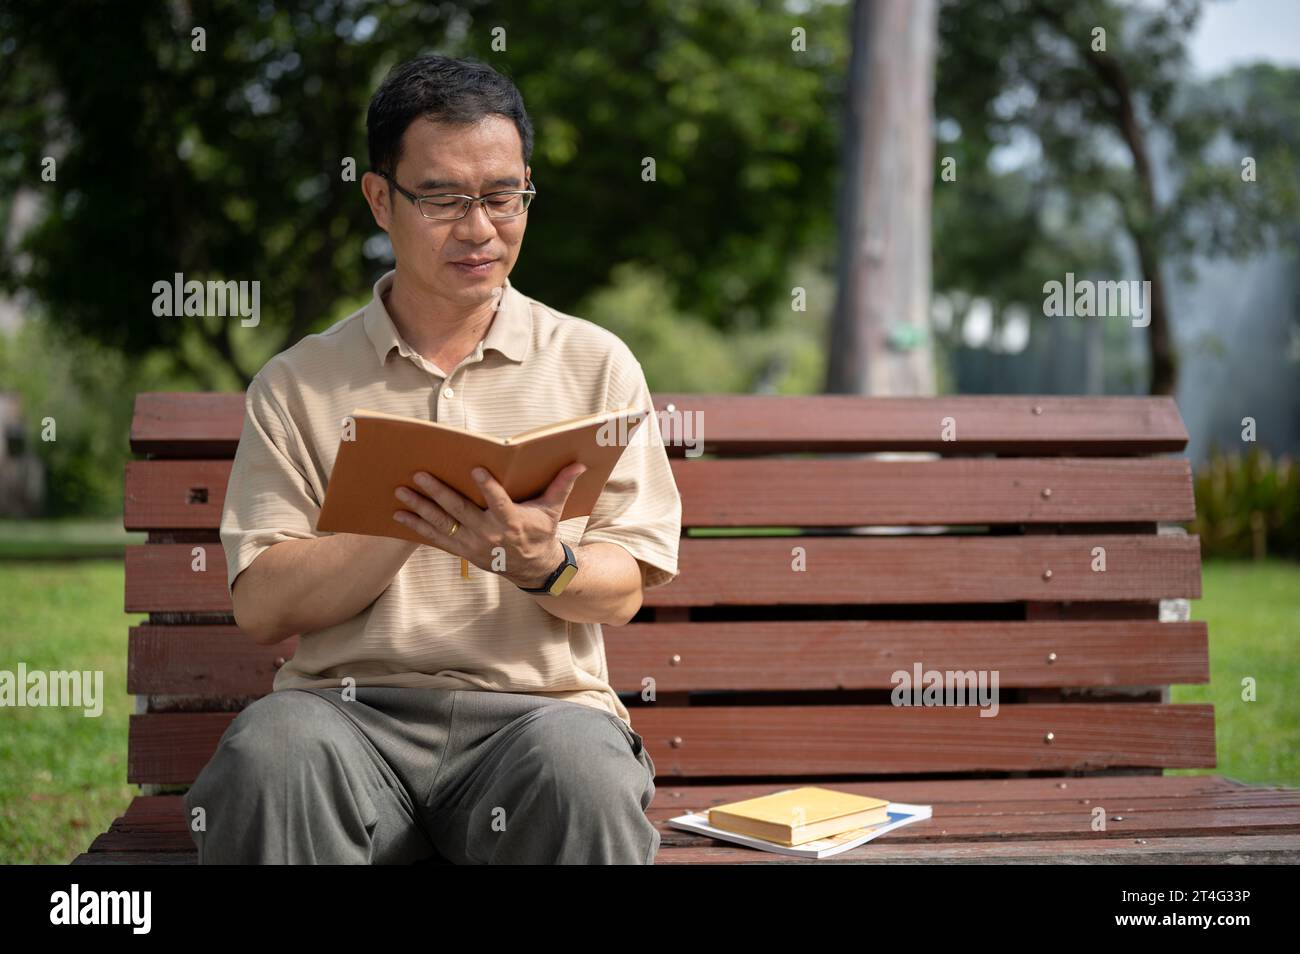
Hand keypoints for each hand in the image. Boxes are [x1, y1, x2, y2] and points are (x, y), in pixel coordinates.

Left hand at [392, 462, 585, 588]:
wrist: (532, 568)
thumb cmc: (540, 533)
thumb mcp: (552, 510)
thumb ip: (562, 485)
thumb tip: (580, 464)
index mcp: (511, 521)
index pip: (499, 502)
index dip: (488, 487)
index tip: (476, 470)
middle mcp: (489, 533)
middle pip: (460, 510)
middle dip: (437, 492)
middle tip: (419, 475)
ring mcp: (472, 544)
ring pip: (442, 523)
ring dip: (420, 507)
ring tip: (401, 492)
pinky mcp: (462, 550)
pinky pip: (436, 538)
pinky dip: (417, 527)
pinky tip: (400, 515)